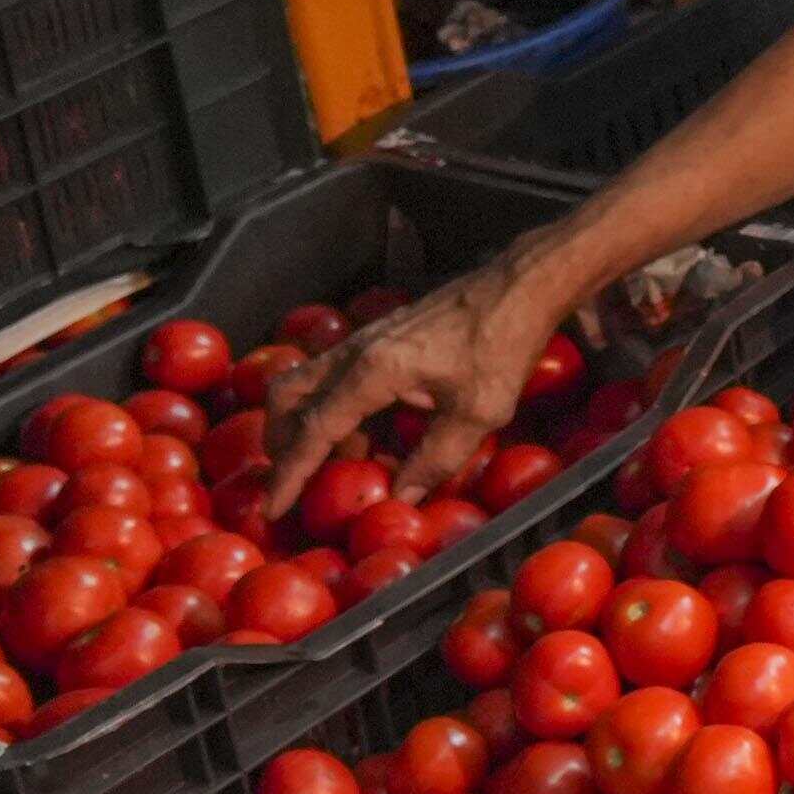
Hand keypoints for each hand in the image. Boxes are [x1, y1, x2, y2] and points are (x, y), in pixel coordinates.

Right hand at [264, 260, 565, 511]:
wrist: (519, 286)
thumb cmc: (503, 344)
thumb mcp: (478, 413)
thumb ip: (435, 460)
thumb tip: (400, 498)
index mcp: (374, 370)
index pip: (315, 429)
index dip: (291, 473)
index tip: (274, 507)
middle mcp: (356, 352)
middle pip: (287, 398)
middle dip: (280, 444)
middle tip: (292, 483)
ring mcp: (364, 341)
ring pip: (306, 384)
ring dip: (307, 427)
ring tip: (336, 466)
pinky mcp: (379, 339)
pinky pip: (335, 378)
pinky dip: (334, 410)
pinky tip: (366, 437)